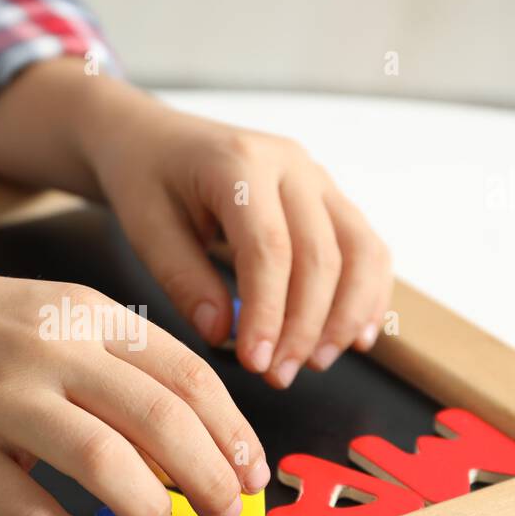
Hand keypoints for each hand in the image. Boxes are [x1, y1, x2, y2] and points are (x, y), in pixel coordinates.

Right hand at [0, 259, 269, 515]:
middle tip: (226, 515)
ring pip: (101, 459)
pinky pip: (19, 504)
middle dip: (209, 477)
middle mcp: (50, 349)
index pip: (185, 374)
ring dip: (146, 506)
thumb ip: (121, 365)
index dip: (231, 432)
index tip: (250, 473)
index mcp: (86, 314)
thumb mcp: (58, 316)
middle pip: (159, 419)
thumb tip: (191, 446)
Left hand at [82, 96, 392, 387]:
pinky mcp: (330, 196)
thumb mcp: (146, 229)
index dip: (269, 313)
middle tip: (280, 377)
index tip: (256, 363)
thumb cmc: (146, 182)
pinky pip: (368, 247)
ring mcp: (318, 177)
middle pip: (321, 254)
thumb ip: (183, 280)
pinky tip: (357, 339)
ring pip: (360, 251)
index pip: (268, 249)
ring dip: (347, 315)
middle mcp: (290, 164)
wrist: (154, 138)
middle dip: (306, 326)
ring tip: (317, 363)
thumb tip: (223, 335)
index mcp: (238, 164)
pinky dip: (369, 295)